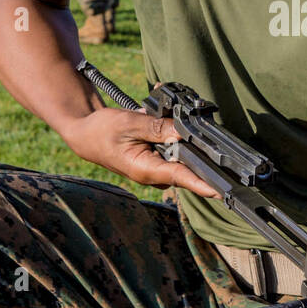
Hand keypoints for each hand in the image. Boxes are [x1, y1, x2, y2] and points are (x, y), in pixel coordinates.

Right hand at [62, 105, 219, 198]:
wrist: (85, 134)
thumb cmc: (101, 131)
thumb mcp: (128, 124)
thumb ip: (156, 127)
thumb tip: (182, 131)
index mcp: (146, 169)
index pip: (180, 178)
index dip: (203, 183)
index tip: (221, 190)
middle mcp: (154, 173)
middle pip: (187, 165)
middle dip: (198, 148)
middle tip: (201, 129)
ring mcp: (156, 167)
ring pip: (182, 154)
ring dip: (183, 137)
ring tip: (170, 119)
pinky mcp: (157, 159)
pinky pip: (173, 149)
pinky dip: (173, 134)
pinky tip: (163, 118)